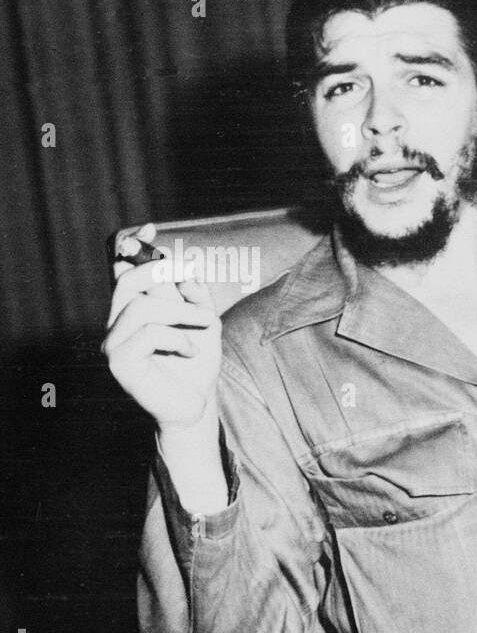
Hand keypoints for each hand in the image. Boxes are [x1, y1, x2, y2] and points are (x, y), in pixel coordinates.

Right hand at [103, 223, 221, 433]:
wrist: (196, 404)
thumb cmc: (197, 364)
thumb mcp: (204, 322)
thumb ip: (194, 294)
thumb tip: (182, 265)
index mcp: (131, 309)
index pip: (122, 270)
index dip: (132, 247)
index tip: (148, 228)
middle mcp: (116, 323)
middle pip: (127, 281)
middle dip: (163, 276)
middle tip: (193, 284)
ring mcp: (113, 343)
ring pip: (141, 308)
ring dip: (183, 312)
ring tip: (207, 324)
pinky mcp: (119, 364)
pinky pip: (148, 335)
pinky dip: (177, 337)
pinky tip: (192, 350)